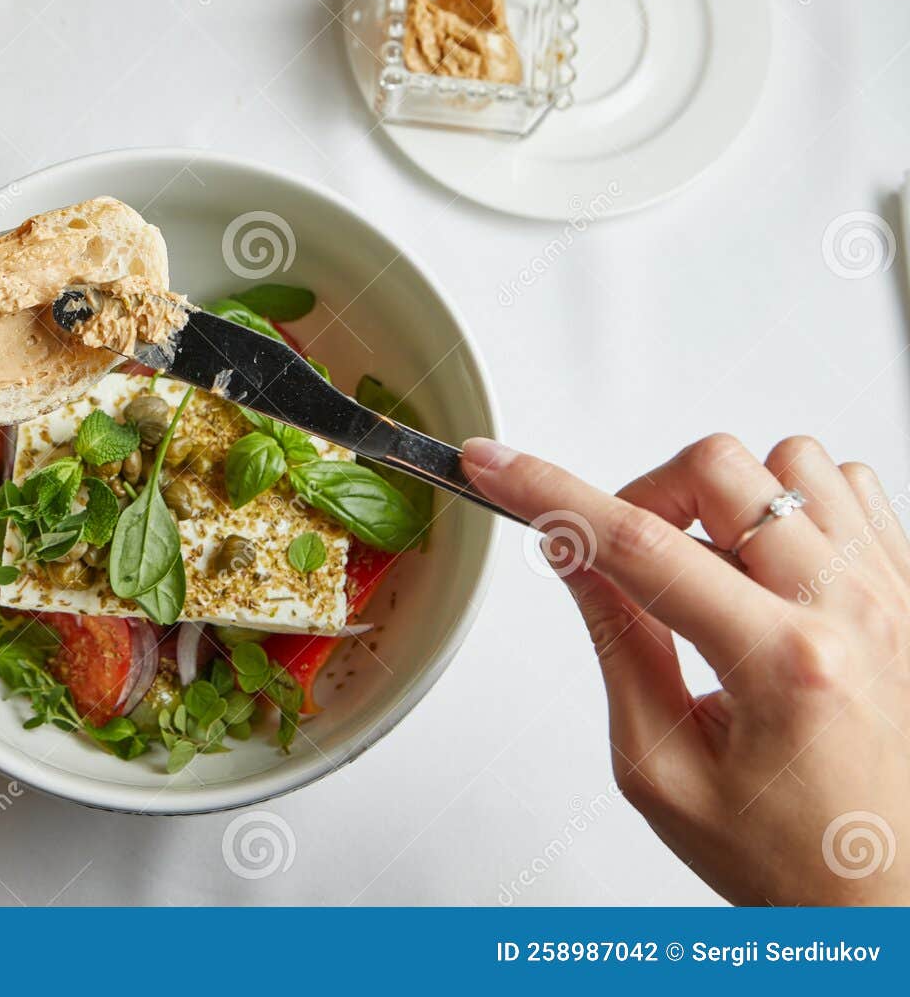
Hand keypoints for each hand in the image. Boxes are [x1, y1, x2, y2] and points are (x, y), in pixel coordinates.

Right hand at [462, 435, 909, 904]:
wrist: (888, 900)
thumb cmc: (789, 857)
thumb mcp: (662, 768)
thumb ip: (618, 644)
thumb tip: (572, 552)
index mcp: (781, 665)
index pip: (636, 546)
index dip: (547, 493)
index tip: (494, 467)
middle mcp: (852, 612)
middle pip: (720, 470)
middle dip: (649, 497)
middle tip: (634, 561)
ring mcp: (896, 593)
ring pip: (790, 463)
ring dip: (731, 501)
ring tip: (719, 573)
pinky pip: (852, 485)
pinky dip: (797, 507)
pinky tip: (775, 569)